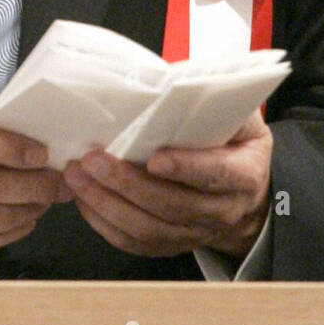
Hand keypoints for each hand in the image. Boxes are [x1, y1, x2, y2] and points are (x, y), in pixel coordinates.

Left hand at [63, 109, 272, 260]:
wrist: (246, 194)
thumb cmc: (235, 141)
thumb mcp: (239, 116)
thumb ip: (214, 101)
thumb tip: (170, 80)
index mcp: (243, 174)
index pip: (215, 173)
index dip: (185, 168)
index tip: (154, 158)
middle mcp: (222, 211)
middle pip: (173, 206)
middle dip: (128, 184)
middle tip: (93, 160)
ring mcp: (196, 232)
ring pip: (149, 229)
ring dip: (108, 204)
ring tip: (77, 177)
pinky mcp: (172, 244)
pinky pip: (136, 243)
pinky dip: (106, 224)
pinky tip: (84, 200)